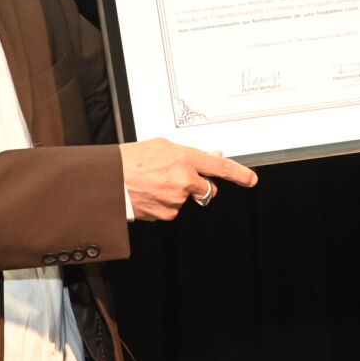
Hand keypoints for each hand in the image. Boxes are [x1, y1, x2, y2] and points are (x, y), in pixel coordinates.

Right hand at [120, 139, 256, 220]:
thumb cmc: (130, 160)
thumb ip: (189, 153)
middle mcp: (184, 180)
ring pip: (187, 199)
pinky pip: (173, 209)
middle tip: (179, 178)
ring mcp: (176, 199)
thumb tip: (210, 155)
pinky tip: (151, 194)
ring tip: (154, 183)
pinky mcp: (167, 213)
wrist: (109, 180)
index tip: (250, 179)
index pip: (220, 167)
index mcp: (185, 159)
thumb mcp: (161, 146)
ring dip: (177, 193)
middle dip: (199, 186)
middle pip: (207, 189)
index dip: (239, 174)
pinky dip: (165, 203)